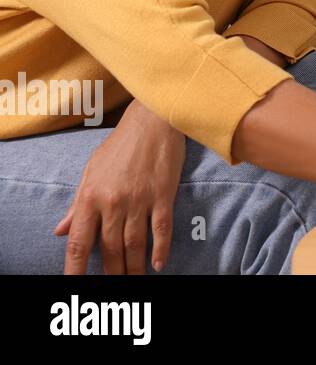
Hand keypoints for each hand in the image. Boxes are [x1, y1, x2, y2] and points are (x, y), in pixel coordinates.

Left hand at [55, 100, 185, 273]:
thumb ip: (77, 204)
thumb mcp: (91, 171)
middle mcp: (113, 202)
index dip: (75, 268)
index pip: (79, 242)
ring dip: (134, 267)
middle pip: (110, 248)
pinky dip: (160, 249)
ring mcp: (139, 199)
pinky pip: (161, 229)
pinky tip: (157, 264)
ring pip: (134, 244)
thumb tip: (61, 230)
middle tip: (113, 286)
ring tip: (134, 281)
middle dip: (111, 272)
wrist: (152, 121)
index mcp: (90, 197)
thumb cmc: (120, 145)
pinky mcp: (163, 194)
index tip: (75, 285)